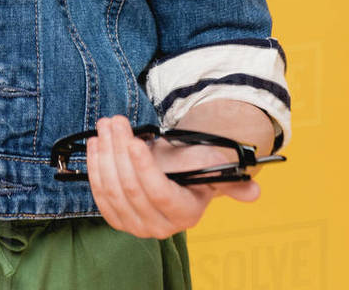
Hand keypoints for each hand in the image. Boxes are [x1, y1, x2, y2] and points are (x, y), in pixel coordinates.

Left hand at [86, 115, 260, 238]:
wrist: (176, 178)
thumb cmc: (194, 169)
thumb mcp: (213, 170)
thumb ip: (232, 182)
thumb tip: (254, 192)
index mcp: (183, 214)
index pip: (158, 194)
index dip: (143, 168)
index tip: (134, 141)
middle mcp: (157, 226)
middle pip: (130, 189)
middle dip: (119, 151)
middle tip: (115, 121)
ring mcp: (133, 225)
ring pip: (112, 189)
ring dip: (104, 154)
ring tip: (106, 125)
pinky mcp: (115, 217)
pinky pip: (99, 194)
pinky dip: (95, 167)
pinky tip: (95, 144)